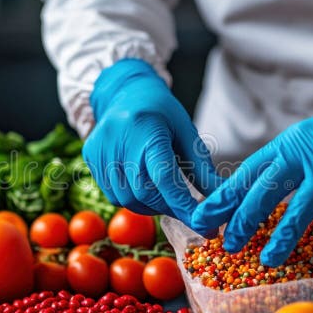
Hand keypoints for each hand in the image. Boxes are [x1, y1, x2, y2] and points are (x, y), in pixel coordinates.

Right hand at [84, 59, 220, 223]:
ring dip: (150, 206)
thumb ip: (202, 169)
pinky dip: (133, 199)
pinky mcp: (90, 157)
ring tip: (165, 196)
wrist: (125, 91)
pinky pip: (112, 193)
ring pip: (126, 198)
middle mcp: (119, 139)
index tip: (202, 221)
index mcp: (147, 128)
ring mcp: (100, 149)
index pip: (164, 176)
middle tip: (185, 208)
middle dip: (168, 207)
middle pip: (143, 192)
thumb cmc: (161, 112)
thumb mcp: (187, 133)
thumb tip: (221, 201)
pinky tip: (144, 188)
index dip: (183, 204)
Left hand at [191, 80, 312, 266]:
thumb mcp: (308, 141)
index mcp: (287, 143)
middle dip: (244, 218)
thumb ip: (283, 165)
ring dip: (283, 235)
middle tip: (228, 244)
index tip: (202, 217)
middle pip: (267, 188)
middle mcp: (306, 151)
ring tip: (268, 259)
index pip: (248, 173)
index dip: (224, 197)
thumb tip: (250, 197)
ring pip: (303, 204)